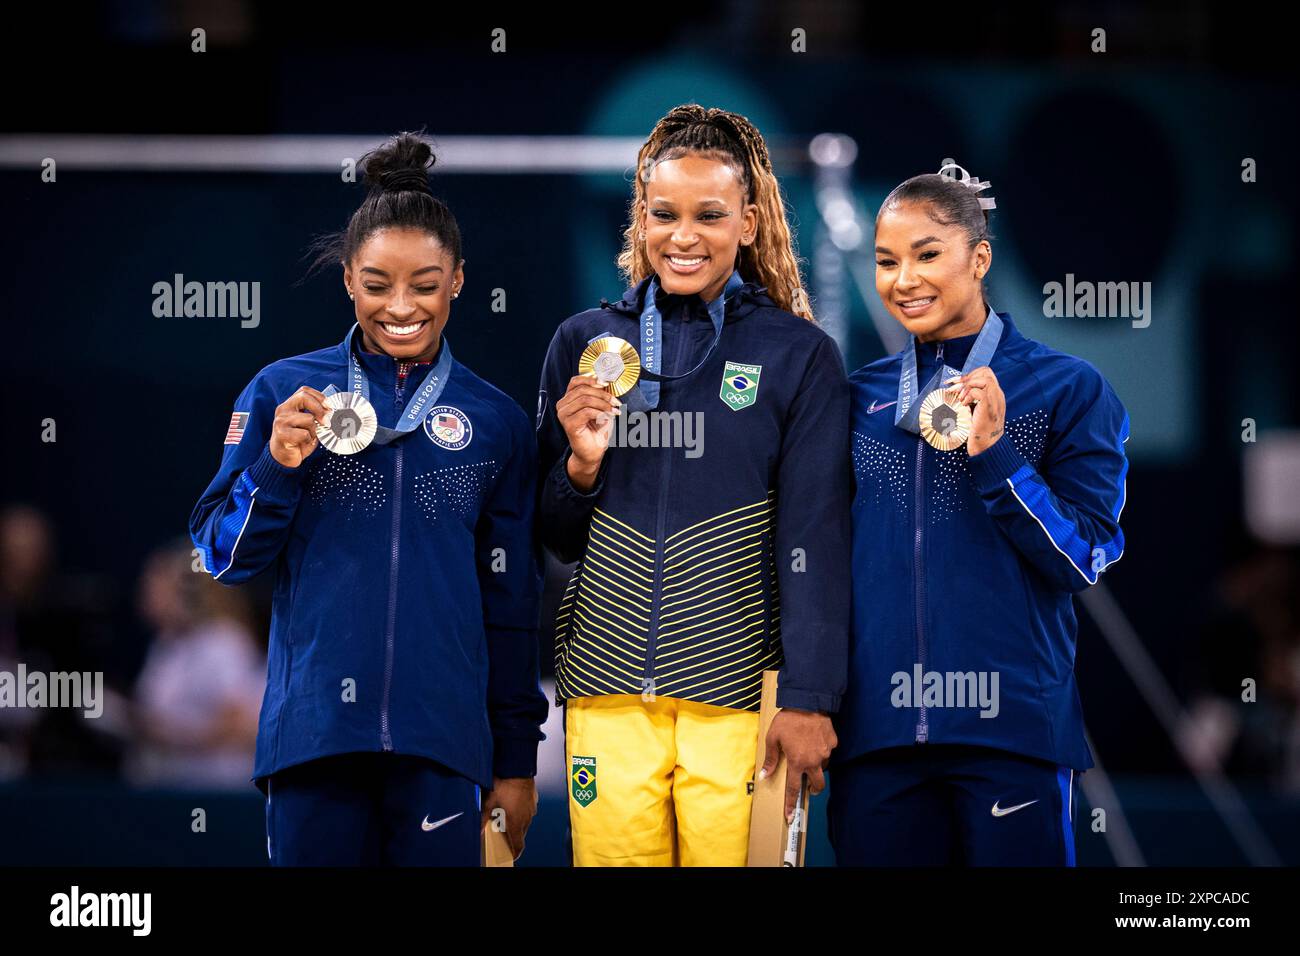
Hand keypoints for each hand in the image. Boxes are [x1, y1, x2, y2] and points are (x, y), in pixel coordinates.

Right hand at [269, 386, 327, 467]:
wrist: (283, 457)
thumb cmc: (298, 440)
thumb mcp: (308, 424)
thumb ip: (316, 415)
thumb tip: (332, 413)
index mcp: (289, 405)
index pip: (304, 391)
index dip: (319, 396)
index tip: (330, 406)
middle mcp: (283, 410)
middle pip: (304, 397)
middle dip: (320, 408)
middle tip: (327, 421)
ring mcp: (280, 421)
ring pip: (308, 418)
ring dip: (314, 430)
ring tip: (309, 437)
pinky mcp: (281, 433)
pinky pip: (304, 433)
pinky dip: (308, 440)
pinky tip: (303, 443)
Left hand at [480, 776, 537, 859]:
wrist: (517, 767)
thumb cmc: (504, 784)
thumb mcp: (488, 803)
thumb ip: (483, 819)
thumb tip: (478, 830)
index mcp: (516, 822)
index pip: (519, 845)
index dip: (516, 852)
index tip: (513, 855)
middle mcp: (526, 818)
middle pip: (521, 833)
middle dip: (513, 835)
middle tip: (503, 831)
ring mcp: (531, 808)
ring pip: (525, 821)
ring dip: (517, 821)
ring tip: (506, 814)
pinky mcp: (533, 799)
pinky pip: (528, 810)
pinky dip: (521, 810)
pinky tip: (513, 802)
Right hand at [555, 373, 619, 490]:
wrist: (592, 452)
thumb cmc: (596, 429)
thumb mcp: (599, 407)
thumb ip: (598, 394)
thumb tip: (605, 381)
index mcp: (567, 399)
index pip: (575, 381)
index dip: (591, 379)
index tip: (607, 383)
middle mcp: (562, 405)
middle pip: (582, 390)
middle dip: (603, 394)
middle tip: (616, 401)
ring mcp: (563, 415)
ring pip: (585, 400)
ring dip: (603, 404)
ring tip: (614, 410)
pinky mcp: (569, 425)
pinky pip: (586, 412)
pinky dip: (601, 413)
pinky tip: (608, 418)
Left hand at [760, 709, 836, 822]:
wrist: (808, 702)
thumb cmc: (788, 720)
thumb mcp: (773, 738)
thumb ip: (771, 759)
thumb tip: (764, 775)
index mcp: (797, 762)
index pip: (794, 789)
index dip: (792, 804)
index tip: (791, 816)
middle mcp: (814, 761)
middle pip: (818, 785)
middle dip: (813, 788)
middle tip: (809, 786)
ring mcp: (826, 753)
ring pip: (823, 766)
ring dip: (816, 765)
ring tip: (808, 752)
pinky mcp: (833, 743)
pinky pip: (828, 752)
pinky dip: (822, 750)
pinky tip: (815, 740)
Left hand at [948, 366, 1005, 455]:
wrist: (987, 448)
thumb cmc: (978, 431)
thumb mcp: (975, 411)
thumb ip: (972, 399)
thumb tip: (955, 390)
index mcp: (995, 395)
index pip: (985, 374)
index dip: (969, 375)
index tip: (954, 383)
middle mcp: (997, 395)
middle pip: (986, 372)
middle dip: (967, 377)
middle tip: (953, 388)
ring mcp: (995, 401)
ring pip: (984, 378)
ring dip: (967, 385)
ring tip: (958, 396)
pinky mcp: (988, 408)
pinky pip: (978, 392)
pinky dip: (968, 395)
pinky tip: (963, 404)